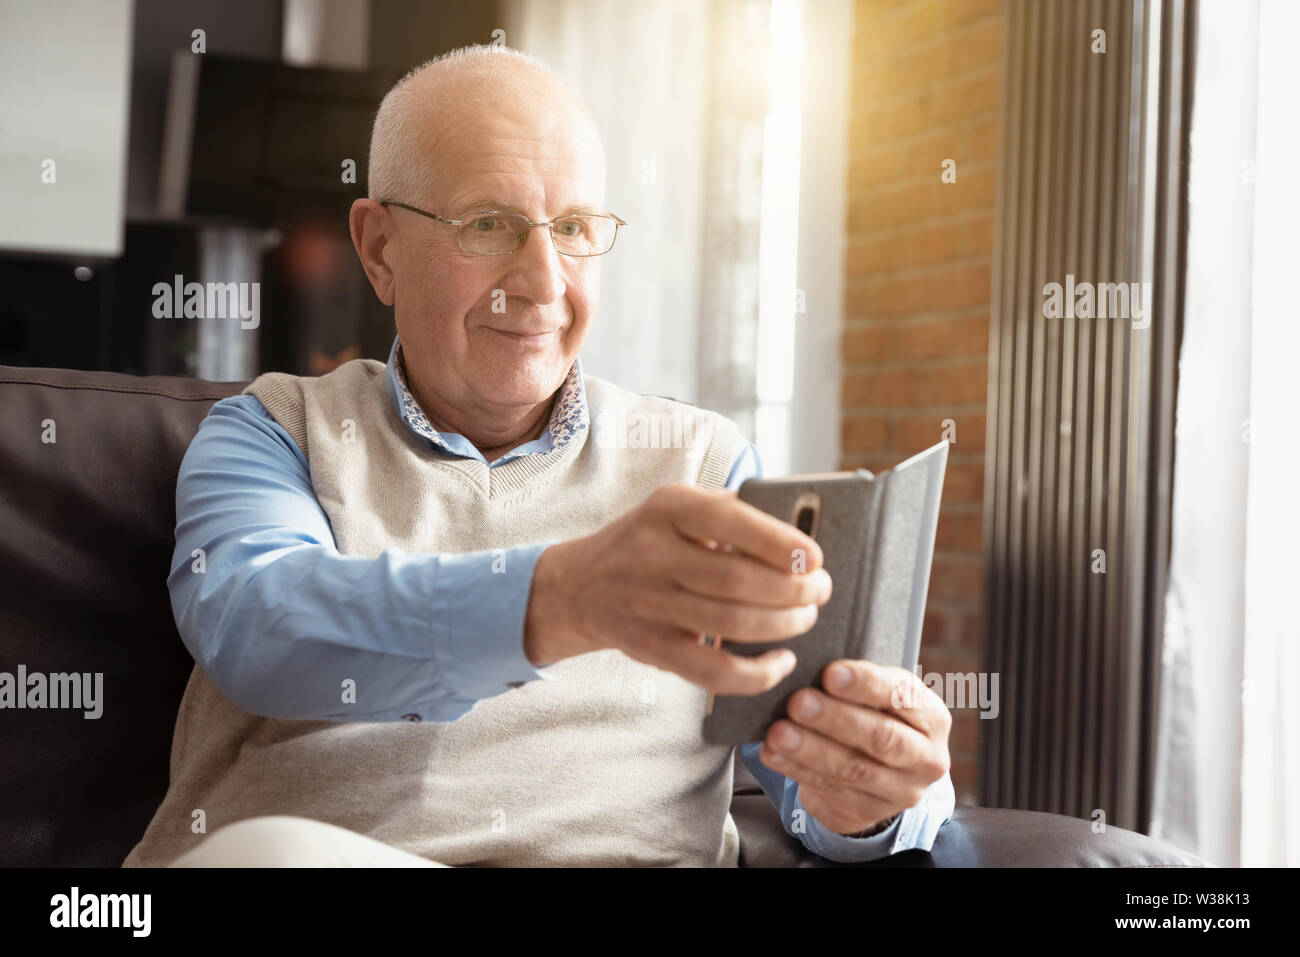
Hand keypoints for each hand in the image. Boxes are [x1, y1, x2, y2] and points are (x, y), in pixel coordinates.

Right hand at [523, 484, 831, 694]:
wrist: (582, 584)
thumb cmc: (651, 541)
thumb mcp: (680, 507)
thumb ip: (732, 514)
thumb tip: (800, 541)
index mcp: (669, 508)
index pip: (730, 522)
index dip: (781, 544)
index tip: (815, 559)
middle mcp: (653, 553)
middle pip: (738, 580)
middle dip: (793, 590)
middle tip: (819, 592)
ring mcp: (649, 604)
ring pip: (732, 624)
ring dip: (784, 625)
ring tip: (805, 617)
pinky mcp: (652, 648)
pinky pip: (713, 672)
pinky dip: (756, 673)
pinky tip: (780, 661)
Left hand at [758, 658, 950, 835]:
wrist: (880, 778)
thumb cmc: (874, 718)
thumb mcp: (881, 700)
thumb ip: (858, 683)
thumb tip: (809, 666)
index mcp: (932, 718)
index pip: (903, 696)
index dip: (867, 684)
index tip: (831, 673)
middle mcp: (925, 758)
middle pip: (882, 737)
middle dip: (836, 718)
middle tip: (798, 702)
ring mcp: (899, 791)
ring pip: (852, 767)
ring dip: (810, 748)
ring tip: (779, 731)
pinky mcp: (866, 812)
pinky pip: (828, 788)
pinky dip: (795, 769)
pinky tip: (773, 754)